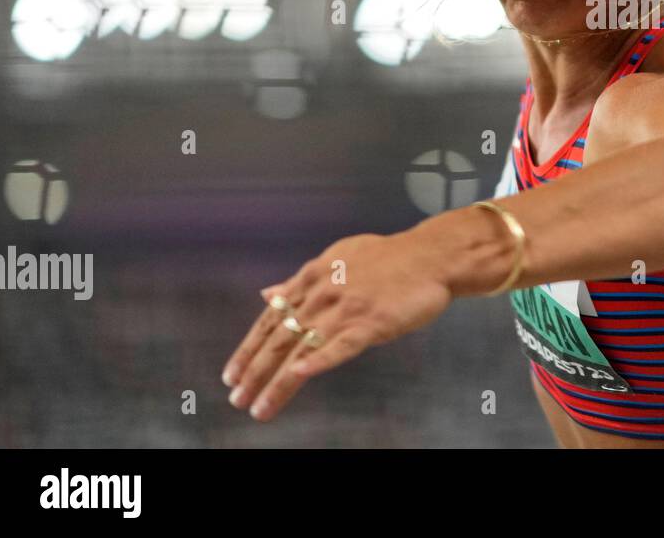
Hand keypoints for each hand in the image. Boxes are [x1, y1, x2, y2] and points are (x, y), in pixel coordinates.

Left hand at [221, 229, 451, 421]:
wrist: (431, 255)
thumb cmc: (388, 257)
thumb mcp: (337, 259)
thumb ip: (301, 281)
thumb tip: (268, 294)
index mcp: (312, 278)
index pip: (270, 318)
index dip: (248, 348)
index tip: (231, 375)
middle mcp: (322, 294)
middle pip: (279, 338)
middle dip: (254, 372)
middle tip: (236, 400)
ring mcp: (345, 309)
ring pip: (302, 349)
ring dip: (277, 382)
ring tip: (259, 407)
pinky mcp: (371, 323)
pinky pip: (339, 347)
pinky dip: (318, 361)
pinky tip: (299, 376)